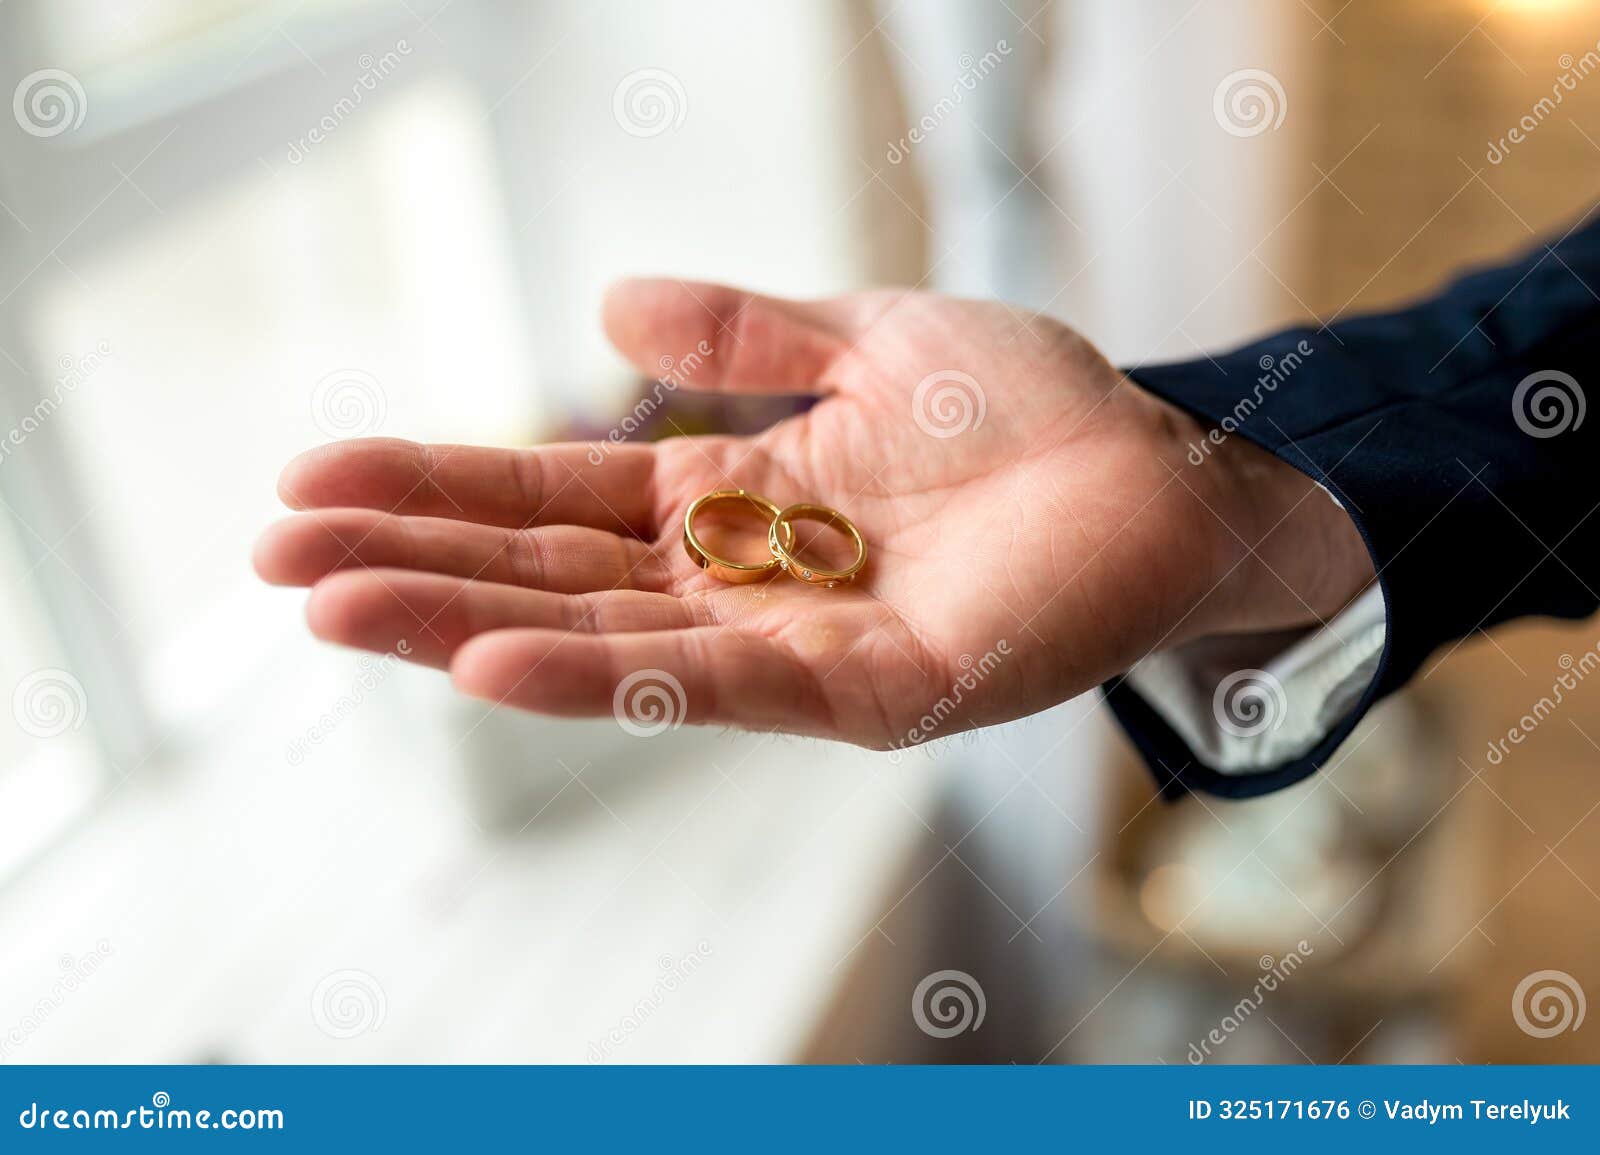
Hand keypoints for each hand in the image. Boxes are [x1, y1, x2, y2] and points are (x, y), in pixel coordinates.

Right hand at [253, 280, 1373, 747]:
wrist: (1166, 471)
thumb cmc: (1028, 409)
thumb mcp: (869, 339)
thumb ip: (746, 331)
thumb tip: (605, 301)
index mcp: (733, 497)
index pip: (554, 494)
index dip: (438, 484)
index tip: (316, 475)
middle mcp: (743, 580)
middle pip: (551, 573)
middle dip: (414, 563)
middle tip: (277, 554)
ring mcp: (798, 642)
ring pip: (608, 639)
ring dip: (467, 626)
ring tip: (339, 609)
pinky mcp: (872, 687)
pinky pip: (720, 685)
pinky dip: (604, 674)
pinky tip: (495, 659)